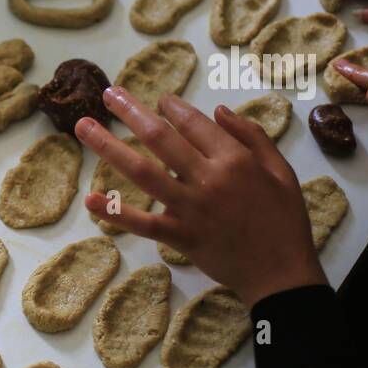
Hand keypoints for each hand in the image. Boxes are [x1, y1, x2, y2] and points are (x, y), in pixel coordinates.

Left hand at [74, 88, 325, 307]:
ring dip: (109, 147)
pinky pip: (142, 222)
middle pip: (161, 138)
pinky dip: (115, 212)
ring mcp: (190, 208)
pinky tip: (91, 199)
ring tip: (83, 127)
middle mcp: (208, 179)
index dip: (172, 107)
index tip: (158, 99)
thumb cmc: (284, 220)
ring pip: (143, 172)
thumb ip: (252, 136)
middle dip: (131, 111)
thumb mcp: (281, 170)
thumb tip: (219, 110)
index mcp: (235, 160)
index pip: (194, 124)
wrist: (281, 273)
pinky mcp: (179, 236)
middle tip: (108, 93)